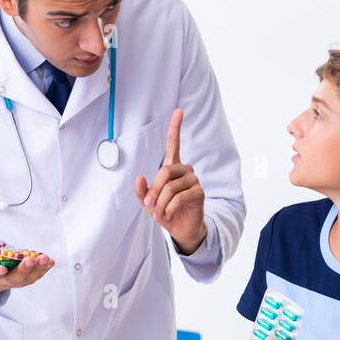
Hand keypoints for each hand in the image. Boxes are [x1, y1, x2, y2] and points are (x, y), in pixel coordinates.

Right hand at [0, 240, 54, 299]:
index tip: (2, 270)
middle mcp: (4, 280)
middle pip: (15, 278)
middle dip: (24, 269)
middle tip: (31, 260)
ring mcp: (16, 280)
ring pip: (28, 278)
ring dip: (38, 269)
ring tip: (45, 259)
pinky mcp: (26, 278)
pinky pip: (36, 275)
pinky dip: (44, 269)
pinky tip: (50, 262)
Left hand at [134, 108, 206, 249]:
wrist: (181, 229)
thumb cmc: (165, 211)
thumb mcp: (149, 203)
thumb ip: (142, 192)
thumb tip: (140, 178)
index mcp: (172, 168)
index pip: (174, 144)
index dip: (175, 127)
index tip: (179, 111)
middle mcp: (185, 170)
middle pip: (166, 171)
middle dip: (154, 190)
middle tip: (149, 205)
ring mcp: (193, 180)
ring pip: (172, 186)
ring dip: (161, 203)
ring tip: (158, 215)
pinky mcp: (199, 192)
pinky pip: (180, 196)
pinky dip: (170, 208)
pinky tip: (168, 215)